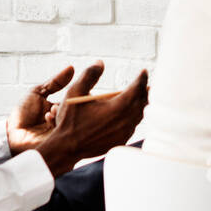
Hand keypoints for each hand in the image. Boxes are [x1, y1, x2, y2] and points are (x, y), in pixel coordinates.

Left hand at [6, 65, 77, 152]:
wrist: (10, 134)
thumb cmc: (23, 113)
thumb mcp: (38, 92)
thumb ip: (55, 82)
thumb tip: (71, 67)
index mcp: (63, 109)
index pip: (79, 100)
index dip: (80, 94)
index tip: (80, 88)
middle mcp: (65, 121)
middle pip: (79, 111)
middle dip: (73, 103)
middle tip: (67, 99)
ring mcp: (63, 132)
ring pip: (73, 121)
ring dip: (63, 112)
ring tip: (53, 109)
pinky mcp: (58, 142)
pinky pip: (64, 132)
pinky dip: (56, 121)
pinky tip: (47, 116)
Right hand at [7, 62, 149, 176]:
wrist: (66, 148)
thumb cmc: (69, 120)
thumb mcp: (74, 92)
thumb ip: (89, 75)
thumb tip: (100, 62)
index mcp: (116, 108)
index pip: (136, 89)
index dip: (142, 78)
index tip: (143, 72)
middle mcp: (123, 121)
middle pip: (142, 102)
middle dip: (144, 90)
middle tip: (145, 82)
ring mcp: (123, 133)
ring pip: (139, 115)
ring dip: (140, 104)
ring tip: (140, 95)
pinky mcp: (120, 140)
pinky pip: (133, 125)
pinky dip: (134, 116)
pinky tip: (130, 112)